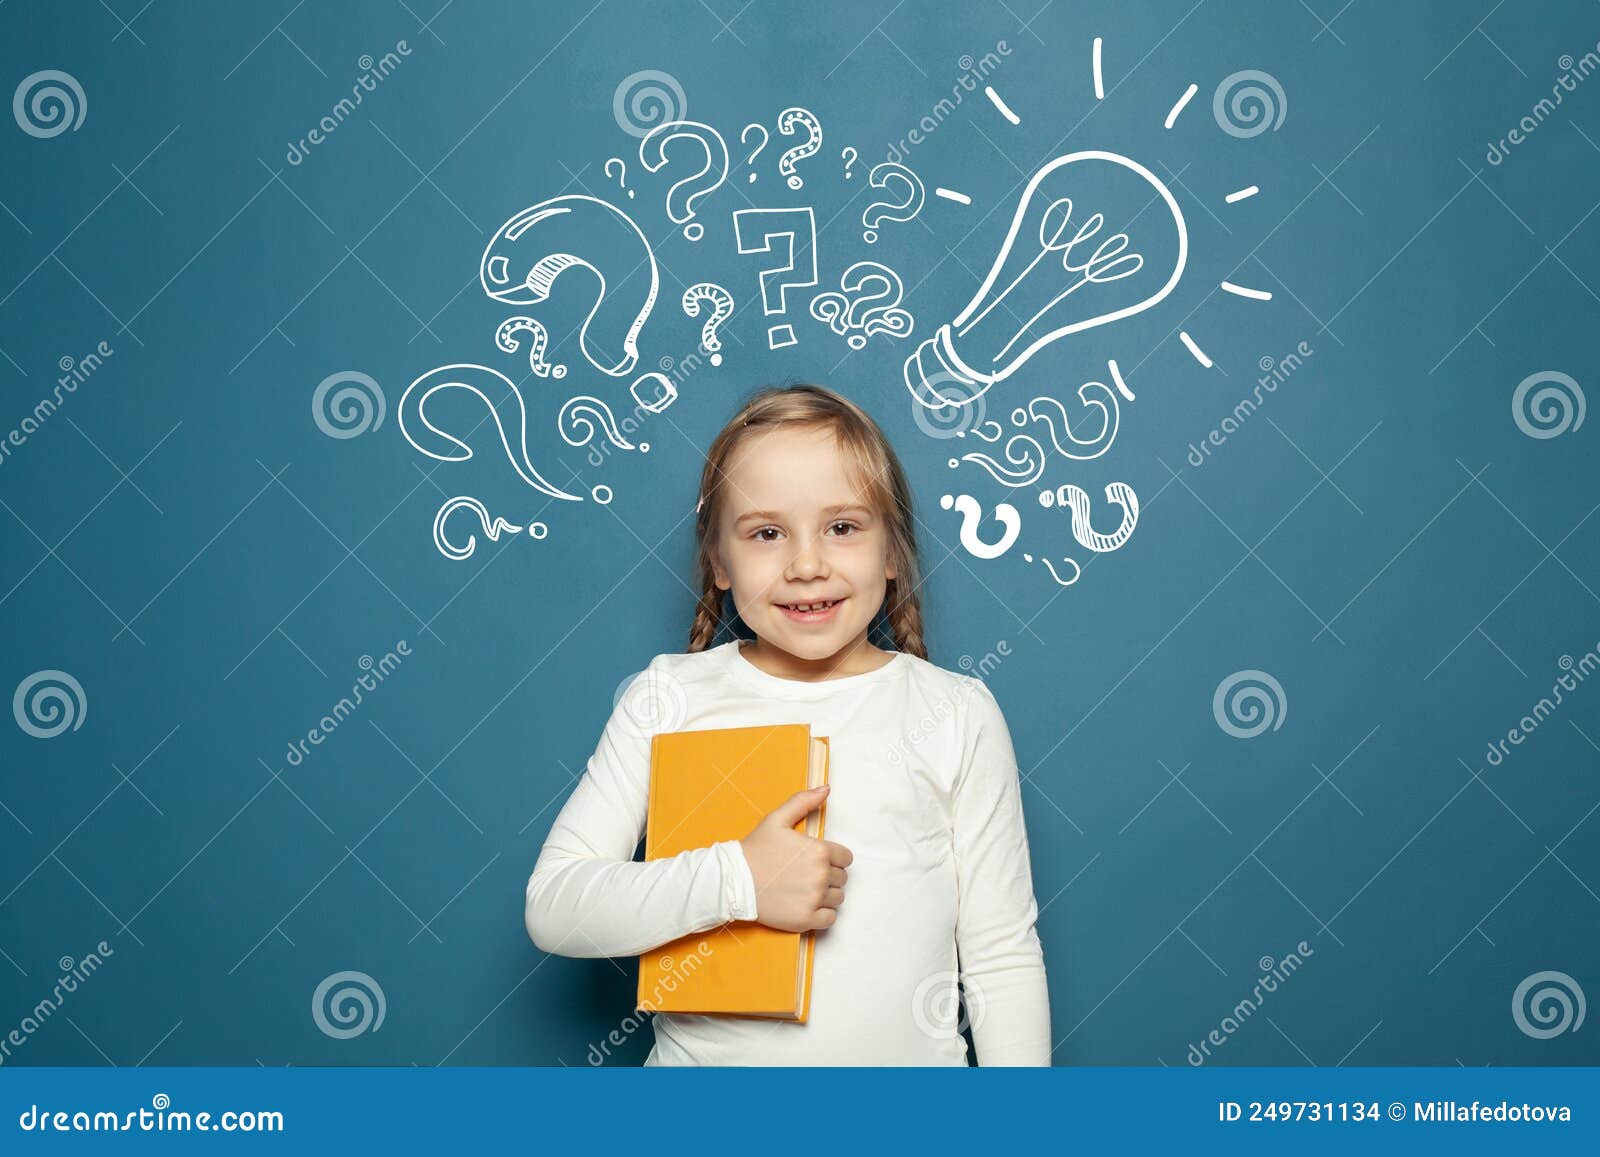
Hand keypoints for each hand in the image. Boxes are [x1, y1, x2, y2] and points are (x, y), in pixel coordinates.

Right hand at [739, 785, 852, 931]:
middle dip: (829, 875)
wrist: (733, 881)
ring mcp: (814, 899)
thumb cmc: (755, 850)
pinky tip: (807, 905)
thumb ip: (804, 802)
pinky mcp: (806, 919)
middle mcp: (820, 875)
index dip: (833, 858)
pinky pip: (830, 918)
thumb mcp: (776, 819)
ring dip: (826, 895)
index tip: (817, 860)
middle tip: (806, 874)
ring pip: (838, 898)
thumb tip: (826, 789)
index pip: (846, 858)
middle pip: (842, 878)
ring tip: (805, 890)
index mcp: (819, 851)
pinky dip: (823, 914)